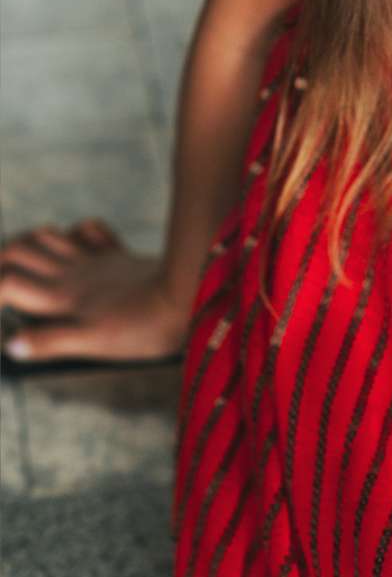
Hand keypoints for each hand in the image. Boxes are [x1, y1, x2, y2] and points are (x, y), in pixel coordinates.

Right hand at [0, 218, 188, 364]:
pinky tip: (74, 239)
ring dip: (28, 240)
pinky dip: (75, 231)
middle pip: (22, 251)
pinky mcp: (119, 257)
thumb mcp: (92, 342)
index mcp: (61, 296)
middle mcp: (73, 273)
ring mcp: (96, 261)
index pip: (9, 284)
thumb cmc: (142, 325)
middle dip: (1, 257)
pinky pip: (91, 231)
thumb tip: (11, 345)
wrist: (188, 295)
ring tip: (17, 253)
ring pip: (50, 236)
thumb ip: (50, 341)